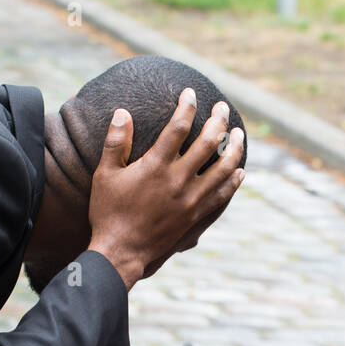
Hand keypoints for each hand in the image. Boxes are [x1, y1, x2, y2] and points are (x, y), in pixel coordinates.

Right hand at [87, 87, 245, 288]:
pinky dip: (233, 181)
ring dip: (235, 148)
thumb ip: (115, 142)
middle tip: (223, 108)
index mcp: (156, 166)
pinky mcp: (196, 216)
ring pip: (224, 168)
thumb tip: (123, 112)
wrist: (121, 252)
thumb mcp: (104, 174)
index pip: (178, 126)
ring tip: (239, 135)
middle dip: (218, 120)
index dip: (187, 106)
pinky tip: (239, 171)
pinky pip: (222, 195)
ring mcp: (191, 200)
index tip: (191, 93)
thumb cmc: (109, 212)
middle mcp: (178, 180)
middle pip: (208, 142)